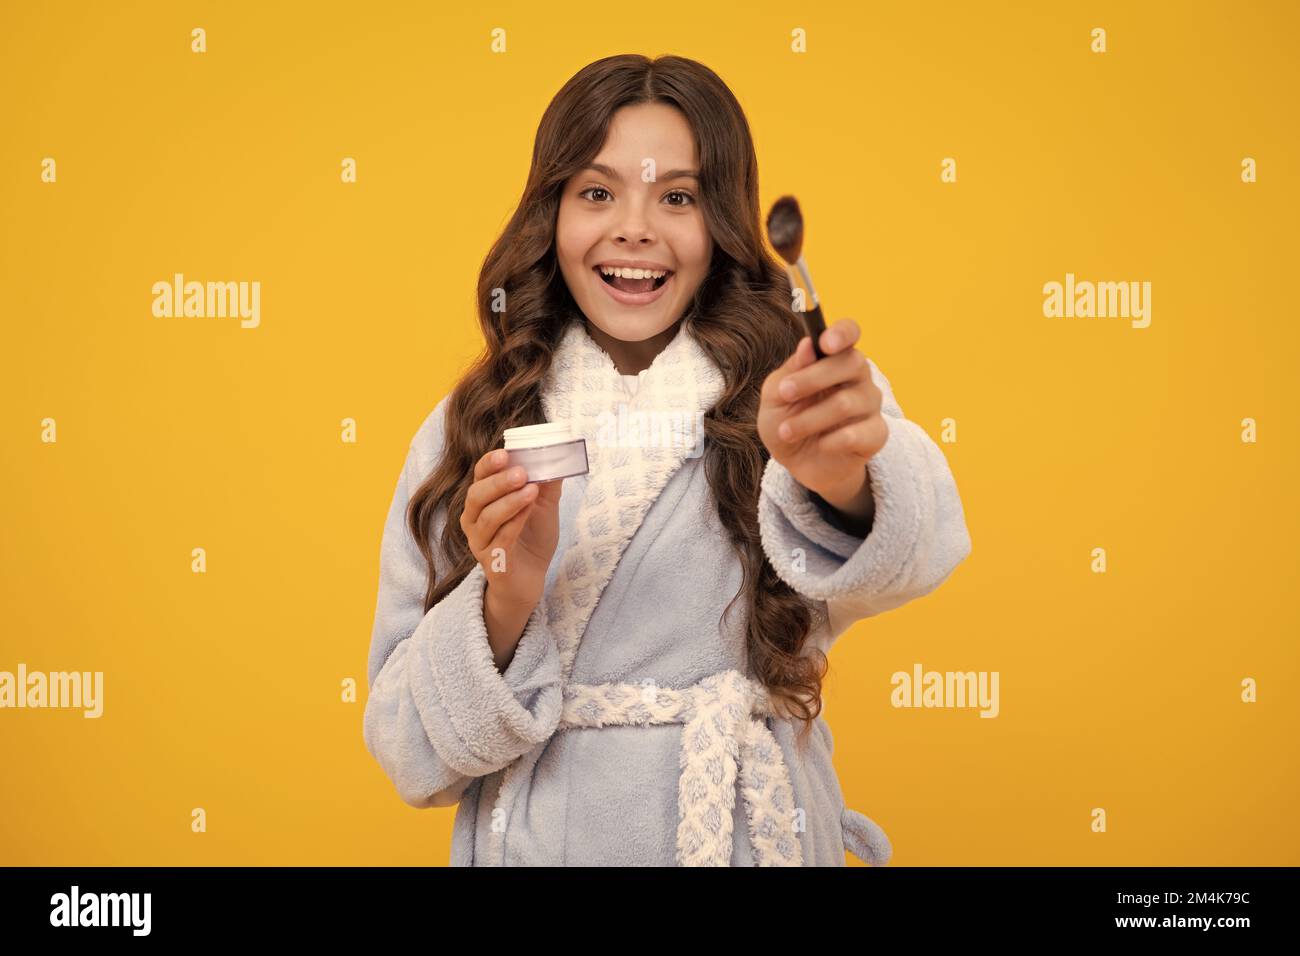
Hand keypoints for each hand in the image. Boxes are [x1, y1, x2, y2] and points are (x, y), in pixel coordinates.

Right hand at [460, 448, 563, 612]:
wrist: (531, 579)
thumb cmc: (532, 539)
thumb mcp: (543, 506)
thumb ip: (547, 483)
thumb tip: (557, 457)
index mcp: (483, 501)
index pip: (479, 477)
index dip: (489, 464)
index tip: (505, 453)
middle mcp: (474, 520)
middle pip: (477, 496)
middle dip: (498, 482)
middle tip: (521, 472)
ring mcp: (480, 542)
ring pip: (488, 518)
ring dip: (509, 502)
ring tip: (531, 490)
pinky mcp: (492, 562)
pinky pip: (500, 540)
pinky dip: (514, 523)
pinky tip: (528, 512)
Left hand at [757, 318, 887, 522]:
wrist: (798, 464)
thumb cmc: (788, 420)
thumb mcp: (775, 396)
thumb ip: (790, 371)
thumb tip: (808, 346)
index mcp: (834, 358)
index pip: (849, 332)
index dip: (841, 332)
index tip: (824, 342)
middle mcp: (858, 376)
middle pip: (851, 363)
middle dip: (812, 379)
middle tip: (785, 393)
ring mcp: (870, 405)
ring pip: (846, 403)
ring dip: (809, 418)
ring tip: (786, 431)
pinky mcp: (876, 434)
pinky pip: (858, 433)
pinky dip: (832, 441)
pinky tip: (821, 445)